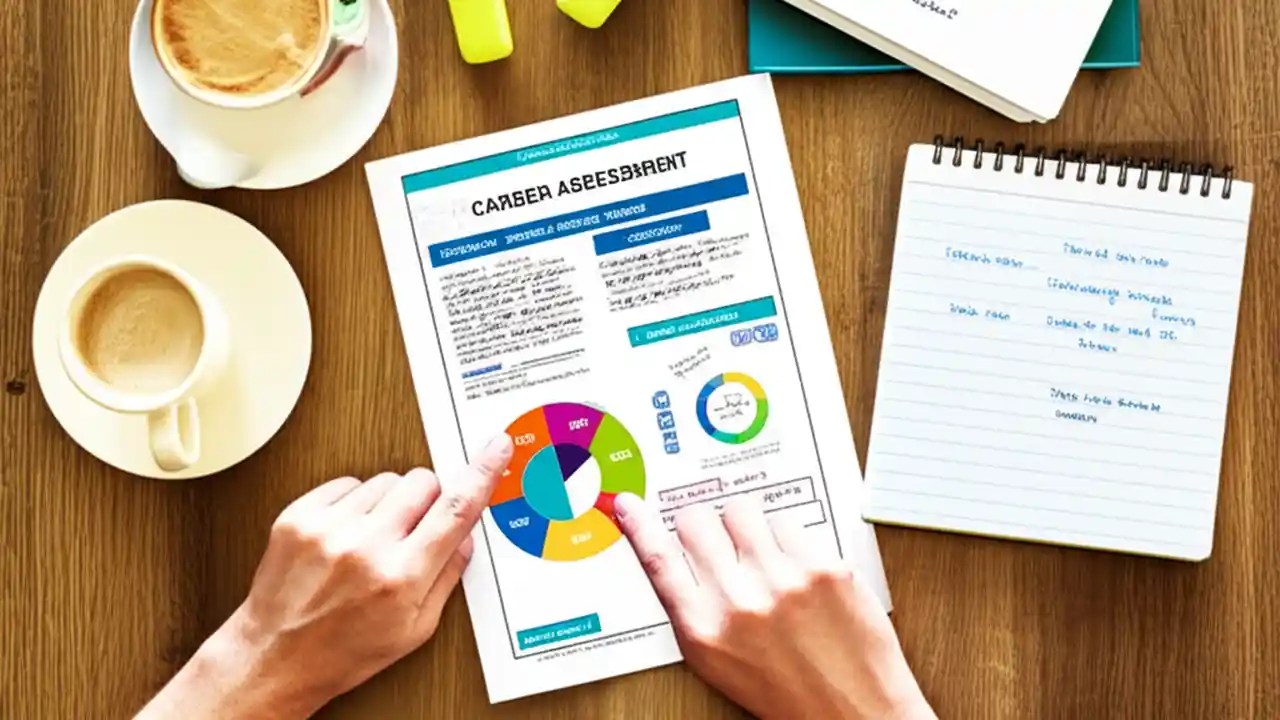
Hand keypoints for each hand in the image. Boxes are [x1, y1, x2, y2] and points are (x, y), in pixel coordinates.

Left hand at [137, 434, 513, 719]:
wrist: (276, 657)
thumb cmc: (343, 651)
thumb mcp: (415, 629)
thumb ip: (447, 577)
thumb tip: (465, 535)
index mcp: (402, 577)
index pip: (456, 510)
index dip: (482, 474)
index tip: (495, 449)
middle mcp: (366, 548)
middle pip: (423, 483)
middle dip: (429, 500)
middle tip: (415, 528)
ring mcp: (329, 529)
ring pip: (386, 480)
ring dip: (389, 503)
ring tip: (372, 539)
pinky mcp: (299, 517)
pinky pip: (346, 483)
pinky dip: (353, 502)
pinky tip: (346, 533)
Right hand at [614, 494, 933, 719]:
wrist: (855, 712)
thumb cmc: (787, 693)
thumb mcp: (718, 660)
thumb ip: (694, 608)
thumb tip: (674, 556)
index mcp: (704, 629)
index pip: (658, 560)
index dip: (639, 525)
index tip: (629, 503)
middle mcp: (739, 601)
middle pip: (696, 521)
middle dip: (703, 524)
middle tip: (718, 537)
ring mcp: (783, 579)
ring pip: (743, 510)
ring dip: (748, 526)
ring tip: (764, 556)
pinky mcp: (824, 567)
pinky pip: (789, 523)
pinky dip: (789, 539)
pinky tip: (797, 569)